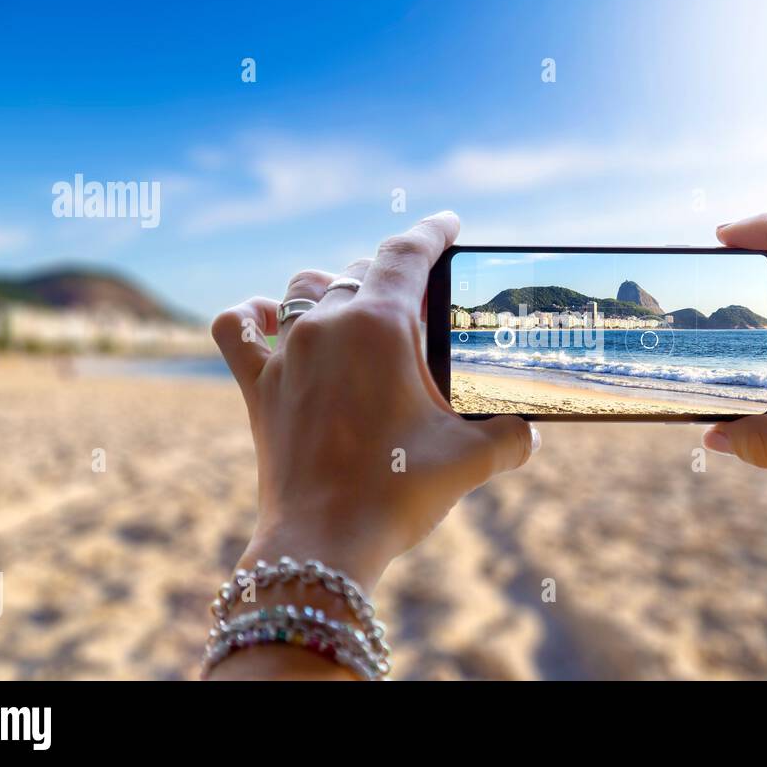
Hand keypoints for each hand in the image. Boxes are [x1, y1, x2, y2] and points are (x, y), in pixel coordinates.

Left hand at [211, 211, 536, 592]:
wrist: (325, 543)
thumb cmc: (399, 492)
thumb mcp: (472, 460)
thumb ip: (512, 436)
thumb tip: (530, 432)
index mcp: (380, 325)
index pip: (408, 253)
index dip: (434, 231)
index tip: (450, 224)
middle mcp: (328, 325)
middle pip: (361, 270)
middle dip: (395, 278)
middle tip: (423, 305)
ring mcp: (287, 353)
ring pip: (305, 289)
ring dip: (334, 289)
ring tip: (361, 312)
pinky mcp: (259, 386)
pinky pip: (237, 329)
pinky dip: (252, 317)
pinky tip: (269, 317)